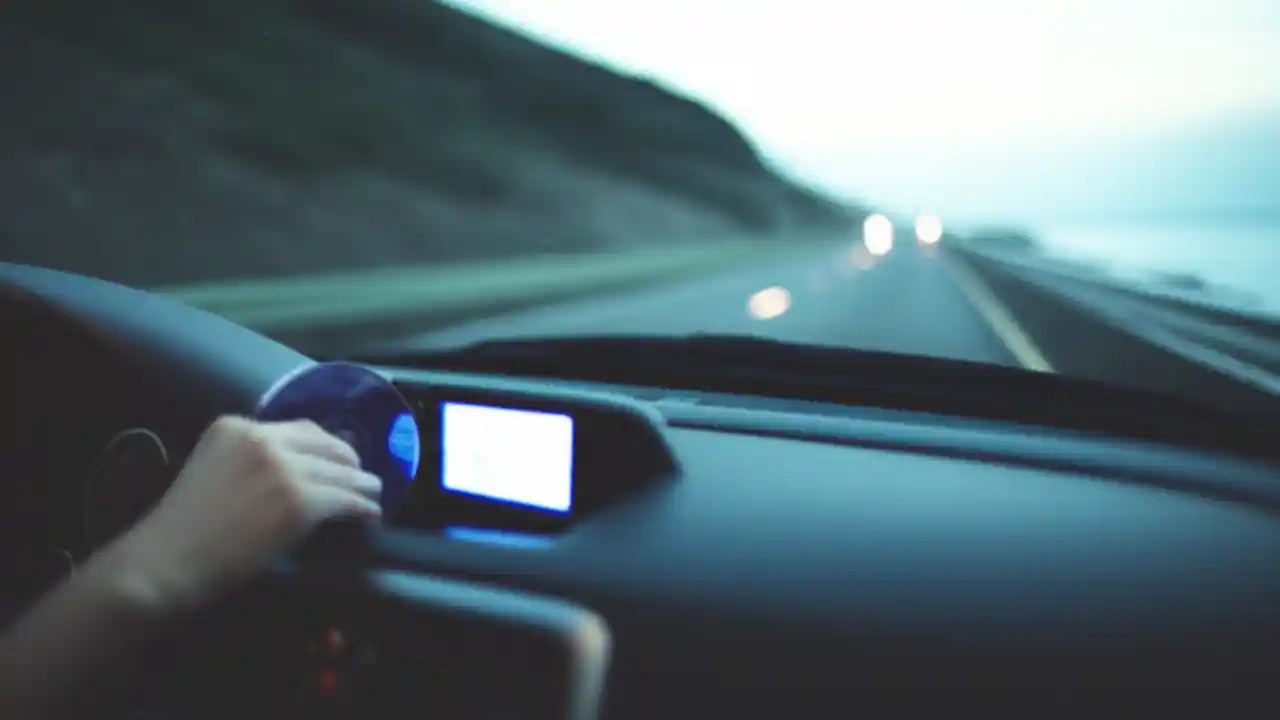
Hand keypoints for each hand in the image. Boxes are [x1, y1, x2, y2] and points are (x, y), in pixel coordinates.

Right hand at [104, 416, 381, 610]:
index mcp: (235, 426)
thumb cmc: (181, 529)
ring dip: (362, 485)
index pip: (298, 428)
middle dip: (348, 460)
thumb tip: (294, 470)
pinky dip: (362, 507)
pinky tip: (370, 515)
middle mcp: (263, 439)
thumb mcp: (210, 470)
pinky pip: (345, 500)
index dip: (325, 445)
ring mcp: (284, 469)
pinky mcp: (301, 501)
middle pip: (325, 444)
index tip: (338, 456)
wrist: (166, 561)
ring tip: (374, 494)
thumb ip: (247, 459)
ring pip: (341, 472)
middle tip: (363, 476)